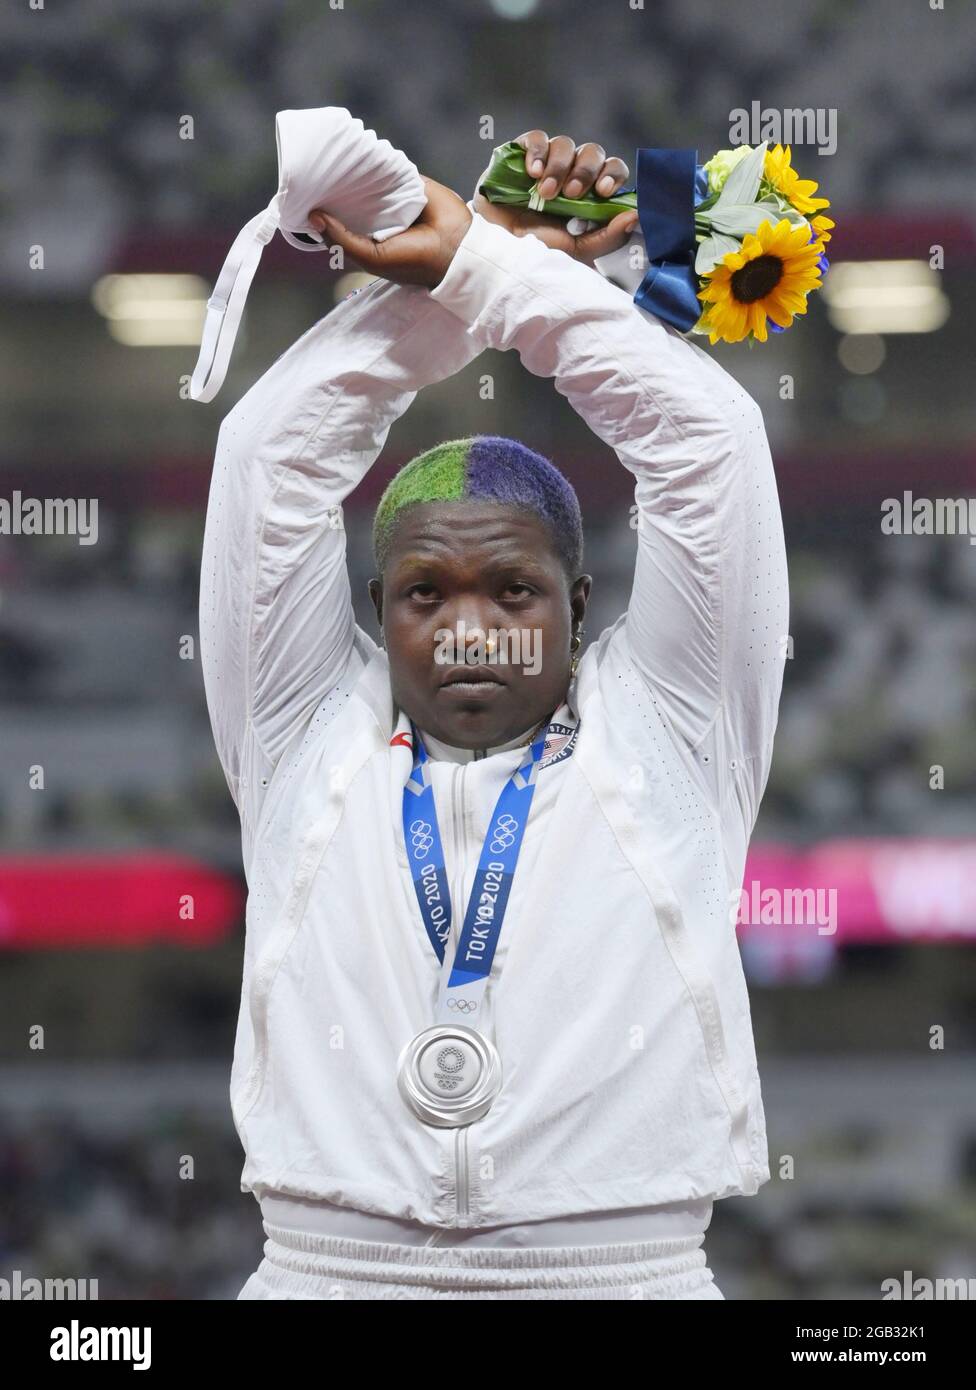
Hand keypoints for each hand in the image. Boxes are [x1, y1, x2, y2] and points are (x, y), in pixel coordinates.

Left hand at [308, 176, 471, 290]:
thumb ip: (341, 240)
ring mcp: (394, 198)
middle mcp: (379, 217)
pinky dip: (374, 162)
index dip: (324, 210)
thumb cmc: (411, 260)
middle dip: (334, 190)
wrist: (454, 248)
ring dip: (353, 173)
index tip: (305, 196)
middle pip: (350, 198)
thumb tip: (314, 216)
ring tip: (330, 161)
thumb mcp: (370, 257)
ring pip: (367, 181)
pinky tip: (357, 155)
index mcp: (368, 237)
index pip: (341, 220)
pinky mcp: (409, 182)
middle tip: (313, 174)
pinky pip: (388, 168)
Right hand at [472, 131, 637, 265]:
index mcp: (588, 192)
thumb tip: (635, 215)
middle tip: (571, 195)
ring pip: (565, 144)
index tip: (604, 193)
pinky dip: (538, 151)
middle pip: (591, 153)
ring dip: (559, 167)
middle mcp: (569, 172)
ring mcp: (545, 160)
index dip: (612, 175)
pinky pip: (537, 138)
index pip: (611, 170)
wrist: (493, 249)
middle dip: (584, 172)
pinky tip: (532, 172)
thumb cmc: (534, 251)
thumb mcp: (574, 252)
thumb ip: (606, 237)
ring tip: (544, 193)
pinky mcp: (520, 152)